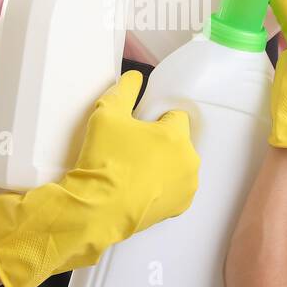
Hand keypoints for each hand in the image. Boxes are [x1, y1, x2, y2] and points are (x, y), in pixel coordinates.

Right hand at [0, 69, 199, 286]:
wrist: (97, 209)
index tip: (138, 128)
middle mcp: (189, 161)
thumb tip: (135, 77)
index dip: (156, 119)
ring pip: (177, 165)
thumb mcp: (107, 115)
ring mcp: (186, 187)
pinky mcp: (178, 208)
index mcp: (177, 136)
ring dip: (163, 164)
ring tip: (134, 171)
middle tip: (132, 150)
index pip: (175, 116)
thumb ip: (124, 90)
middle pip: (178, 141)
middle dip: (160, 142)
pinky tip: (140, 188)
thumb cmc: (104, 161)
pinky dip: (162, 186)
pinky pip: (174, 188)